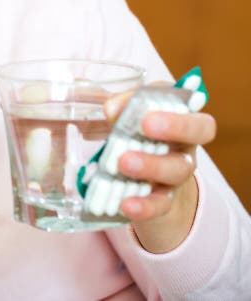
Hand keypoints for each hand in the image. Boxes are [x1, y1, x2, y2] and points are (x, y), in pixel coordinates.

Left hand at [103, 84, 217, 252]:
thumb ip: (120, 108)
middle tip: (145, 124)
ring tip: (124, 162)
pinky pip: (161, 204)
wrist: (142, 185)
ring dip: (151, 164)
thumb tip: (110, 109)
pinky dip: (144, 205)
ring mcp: (177, 173)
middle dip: (174, 125)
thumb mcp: (126, 119)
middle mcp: (185, 143)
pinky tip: (127, 204)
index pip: (185, 101)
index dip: (170, 103)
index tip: (146, 106)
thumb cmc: (134, 138)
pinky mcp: (166, 201)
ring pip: (177, 169)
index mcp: (178, 117)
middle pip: (196, 132)